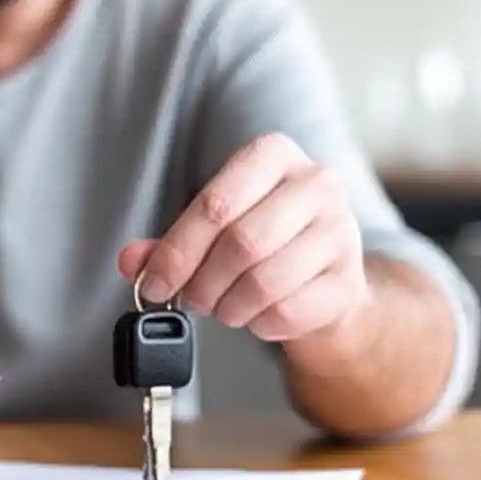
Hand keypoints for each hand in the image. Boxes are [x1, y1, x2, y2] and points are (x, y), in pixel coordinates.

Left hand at [118, 133, 368, 343]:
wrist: (326, 281)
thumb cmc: (263, 244)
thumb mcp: (213, 231)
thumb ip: (168, 243)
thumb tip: (130, 261)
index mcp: (273, 155)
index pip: (215, 204)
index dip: (177, 252)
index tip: (154, 285)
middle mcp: (316, 183)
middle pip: (241, 243)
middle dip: (203, 283)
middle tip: (192, 299)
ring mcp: (341, 231)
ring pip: (266, 281)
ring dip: (230, 307)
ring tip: (223, 307)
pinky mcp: (350, 282)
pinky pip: (289, 312)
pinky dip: (259, 324)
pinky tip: (257, 316)